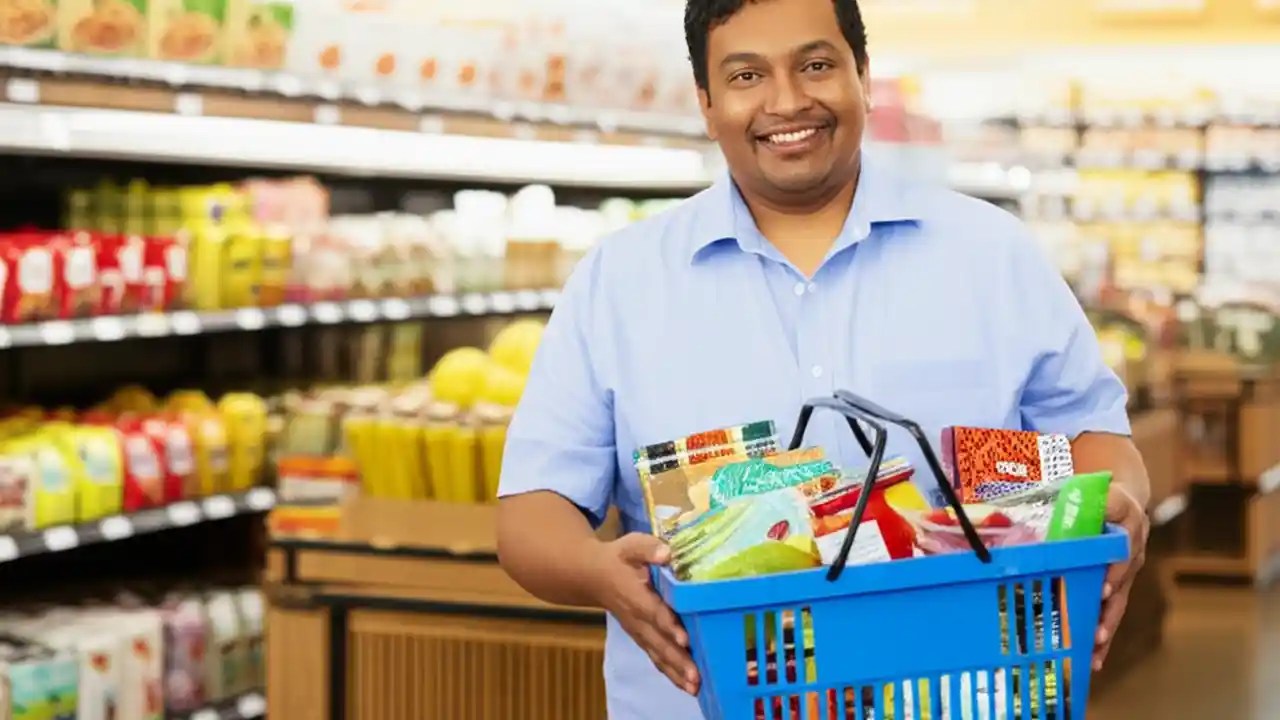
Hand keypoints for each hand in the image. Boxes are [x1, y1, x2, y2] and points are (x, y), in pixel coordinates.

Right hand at [588, 533, 699, 694]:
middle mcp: (636, 619)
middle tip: (696, 676)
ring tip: (695, 688)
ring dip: (676, 672)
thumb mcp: (631, 545)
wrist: (592, 576)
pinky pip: (656, 658)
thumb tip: (666, 553)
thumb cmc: (618, 558)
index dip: (668, 626)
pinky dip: (671, 674)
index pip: (653, 612)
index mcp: (634, 595)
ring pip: (657, 655)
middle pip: (658, 642)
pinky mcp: (641, 638)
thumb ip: (648, 548)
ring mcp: (638, 632)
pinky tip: (687, 686)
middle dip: (677, 660)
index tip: (684, 638)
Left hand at [1094, 484, 1148, 670]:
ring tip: (1095, 650)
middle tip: (1096, 628)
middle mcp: (1132, 545)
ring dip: (1106, 626)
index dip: (1113, 567)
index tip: (1103, 588)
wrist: (1123, 496)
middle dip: (1108, 604)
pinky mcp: (1121, 583)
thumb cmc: (1098, 492)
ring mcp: (1129, 567)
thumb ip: (1078, 496)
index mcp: (1125, 516)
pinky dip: (1104, 632)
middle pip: (1122, 578)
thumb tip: (1044, 506)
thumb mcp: (1091, 486)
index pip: (1121, 542)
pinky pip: (1114, 608)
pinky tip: (1094, 657)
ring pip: (1119, 600)